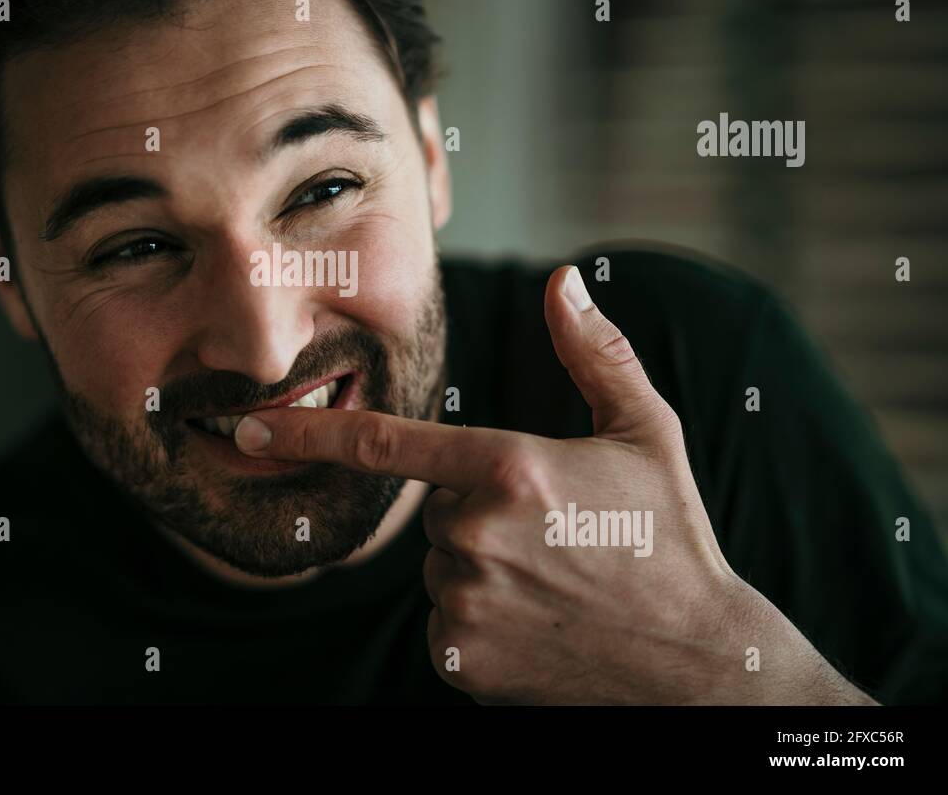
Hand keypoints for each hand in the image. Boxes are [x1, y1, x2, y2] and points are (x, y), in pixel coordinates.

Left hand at [234, 265, 874, 703]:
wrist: (698, 666)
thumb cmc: (670, 539)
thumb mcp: (645, 434)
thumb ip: (594, 353)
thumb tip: (565, 280)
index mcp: (510, 470)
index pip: (383, 444)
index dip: (306, 432)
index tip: (250, 424)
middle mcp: (475, 537)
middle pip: (434, 511)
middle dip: (476, 514)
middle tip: (552, 536)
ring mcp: (464, 605)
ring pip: (441, 568)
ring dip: (481, 569)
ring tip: (554, 583)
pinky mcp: (460, 660)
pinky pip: (445, 623)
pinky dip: (479, 620)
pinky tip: (539, 622)